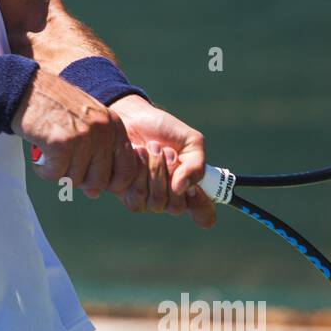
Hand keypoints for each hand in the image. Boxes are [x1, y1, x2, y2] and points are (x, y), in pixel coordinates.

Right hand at [12, 71, 148, 211]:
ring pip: (75, 179)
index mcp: (114, 125)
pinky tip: (39, 153)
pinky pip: (54, 175)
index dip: (111, 183)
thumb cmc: (54, 108)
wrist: (26, 89)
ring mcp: (83, 136)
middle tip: (63, 163)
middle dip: (79, 179)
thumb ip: (96, 156)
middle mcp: (103, 130)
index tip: (92, 180)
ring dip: (58, 172)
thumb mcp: (85, 125)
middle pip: (99, 181)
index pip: (127, 170)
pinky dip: (43, 170)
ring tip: (49, 153)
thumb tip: (95, 193)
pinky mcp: (61, 143)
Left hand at [108, 95, 216, 228]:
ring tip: (152, 147)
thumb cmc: (164, 130)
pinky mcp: (125, 193)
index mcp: (189, 187)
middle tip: (169, 151)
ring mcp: (146, 199)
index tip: (197, 192)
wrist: (133, 117)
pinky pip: (136, 194)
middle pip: (176, 207)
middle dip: (172, 174)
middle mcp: (169, 198)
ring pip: (156, 202)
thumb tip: (182, 188)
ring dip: (155, 170)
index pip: (203, 213)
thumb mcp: (191, 142)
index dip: (204, 213)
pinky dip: (139, 170)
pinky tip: (136, 153)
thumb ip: (196, 165)